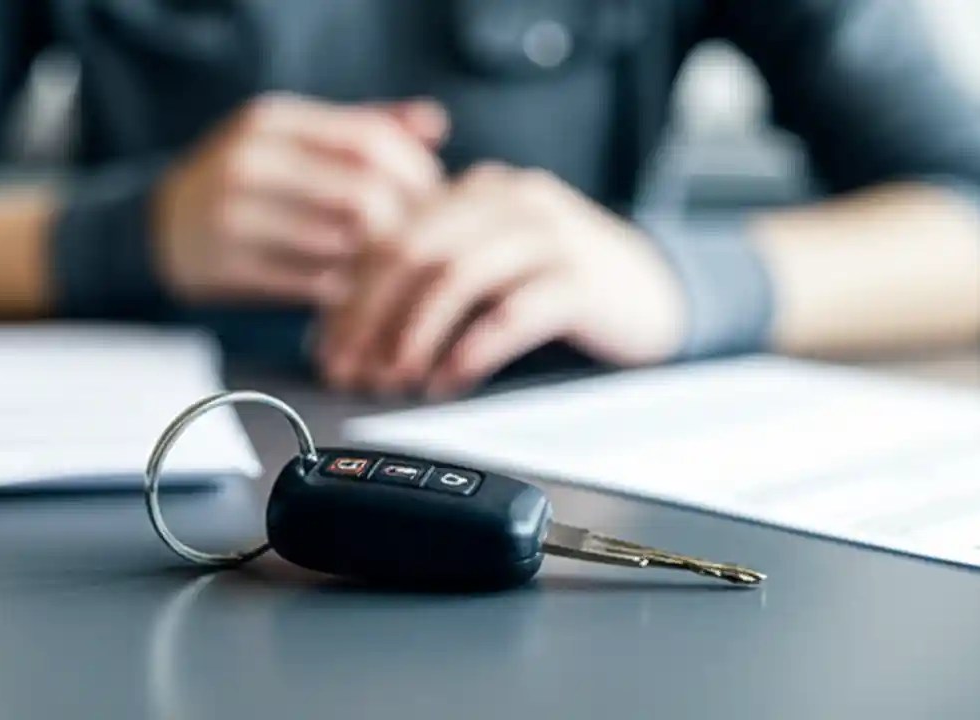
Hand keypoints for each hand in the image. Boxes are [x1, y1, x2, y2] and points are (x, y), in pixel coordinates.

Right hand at [151, 93, 446, 304]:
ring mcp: (233, 217)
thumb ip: (363, 127)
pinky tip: (362, 296)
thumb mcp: (293, 139)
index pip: (368, 139)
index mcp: (271, 121)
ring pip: (340, 245)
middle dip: (405, 225)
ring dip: (379, 265)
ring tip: (401, 273)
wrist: (161, 229)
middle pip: (360, 195)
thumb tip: (436, 124)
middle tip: (426, 246)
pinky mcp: (228, 268)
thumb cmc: (249, 182)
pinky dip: (348, 293)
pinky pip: (311, 285)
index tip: (437, 197)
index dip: (415, 172)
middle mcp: (249, 162)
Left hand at [318, 163, 687, 396]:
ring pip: (457, 276)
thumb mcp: (485, 271)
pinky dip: (470, 352)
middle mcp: (507, 199)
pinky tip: (449, 381)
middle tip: (352, 372)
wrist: (652, 295)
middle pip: (413, 251)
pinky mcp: (582, 278)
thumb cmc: (554, 289)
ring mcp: (549, 234)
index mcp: (473, 192)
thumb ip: (427, 282)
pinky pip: (512, 312)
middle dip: (371, 319)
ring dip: (415, 336)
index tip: (327, 351)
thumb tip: (349, 336)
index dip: (348, 297)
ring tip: (396, 381)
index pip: (388, 235)